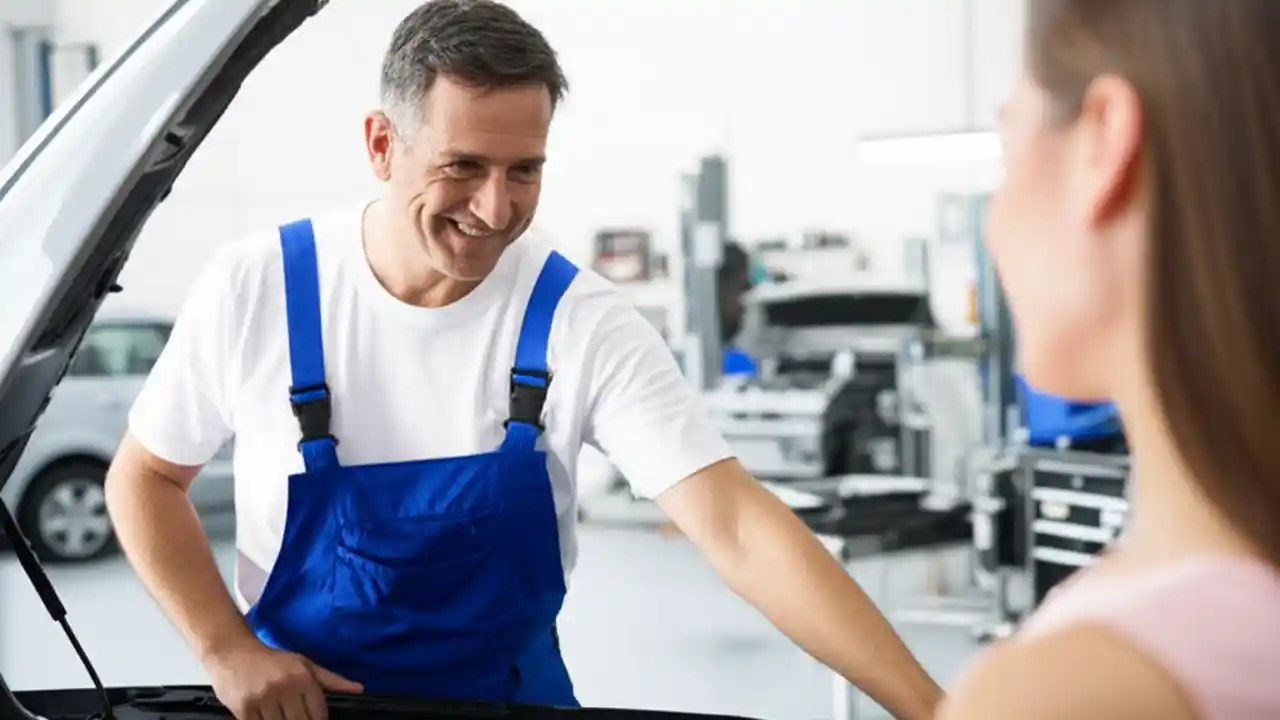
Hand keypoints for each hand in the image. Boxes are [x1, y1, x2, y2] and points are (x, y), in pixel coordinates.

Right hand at [203, 637, 362, 719]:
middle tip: (295, 716)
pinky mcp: (243, 708)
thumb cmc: (272, 661)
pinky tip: (266, 718)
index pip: (318, 713)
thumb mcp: (304, 664)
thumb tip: (360, 689)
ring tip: (281, 715)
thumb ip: (331, 680)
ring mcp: (263, 699)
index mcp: (302, 677)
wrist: (232, 652)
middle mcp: (284, 687)